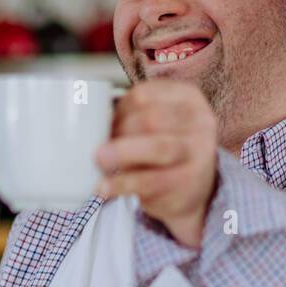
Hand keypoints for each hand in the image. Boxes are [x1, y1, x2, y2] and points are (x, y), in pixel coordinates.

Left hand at [94, 79, 218, 247]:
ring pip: (156, 147)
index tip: (106, 124)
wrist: (195, 190)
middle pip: (150, 119)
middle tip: (98, 148)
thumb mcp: (162, 124)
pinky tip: (103, 187)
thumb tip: (85, 121)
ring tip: (99, 160)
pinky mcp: (188, 182)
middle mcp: (200, 121)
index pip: (145, 95)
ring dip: (122, 153)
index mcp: (188, 98)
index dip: (118, 109)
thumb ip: (134, 117)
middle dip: (119, 132)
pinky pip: (151, 181)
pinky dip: (122, 184)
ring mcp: (199, 152)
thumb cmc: (167, 147)